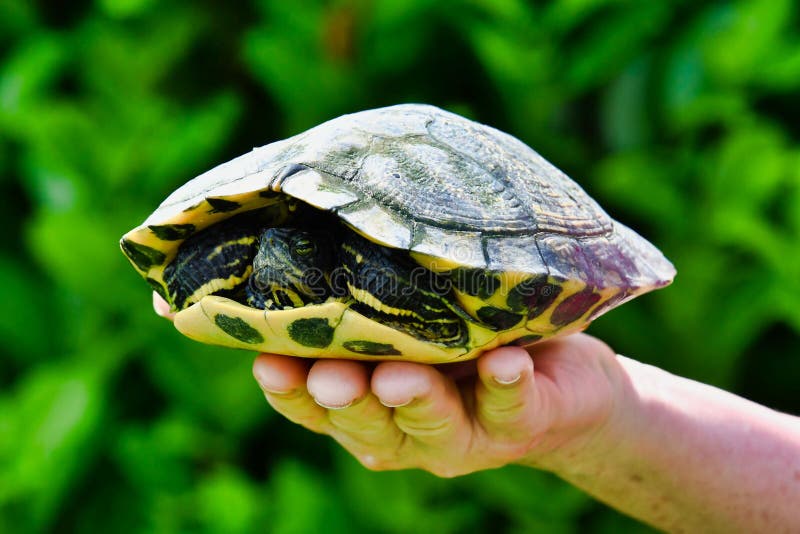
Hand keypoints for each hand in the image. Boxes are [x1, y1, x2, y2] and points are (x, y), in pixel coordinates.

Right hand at [154, 292, 622, 474]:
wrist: (558, 373)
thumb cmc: (461, 330)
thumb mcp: (409, 311)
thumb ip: (366, 291)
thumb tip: (312, 218)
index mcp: (366, 401)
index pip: (312, 404)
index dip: (288, 391)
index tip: (266, 361)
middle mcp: (405, 427)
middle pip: (364, 425)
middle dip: (345, 400)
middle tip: (330, 378)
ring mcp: (463, 432)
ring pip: (431, 425)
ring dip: (414, 400)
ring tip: (401, 375)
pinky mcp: (523, 420)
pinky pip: (512, 405)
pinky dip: (504, 384)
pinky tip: (504, 360)